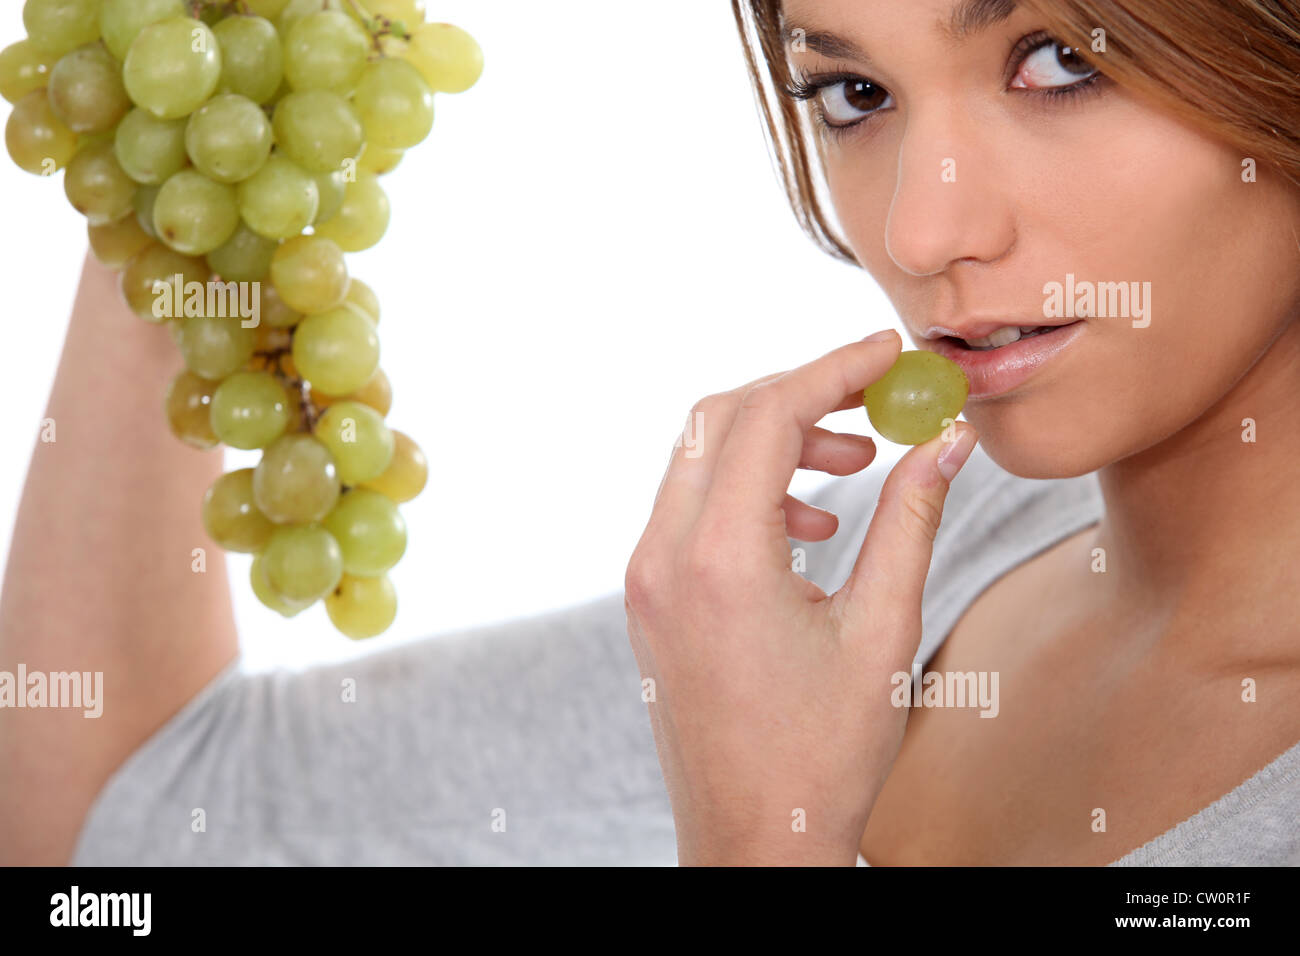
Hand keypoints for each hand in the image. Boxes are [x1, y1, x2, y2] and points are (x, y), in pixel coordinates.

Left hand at [624, 331, 978, 864]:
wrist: (754, 842)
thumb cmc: (822, 756)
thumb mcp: (882, 632)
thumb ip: (910, 520)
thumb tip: (945, 441)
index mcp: (719, 561)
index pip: (767, 416)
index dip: (833, 369)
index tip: (889, 352)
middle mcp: (663, 558)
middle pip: (719, 419)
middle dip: (801, 394)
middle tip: (876, 399)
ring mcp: (646, 578)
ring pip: (698, 458)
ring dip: (774, 440)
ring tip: (856, 464)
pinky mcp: (650, 599)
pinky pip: (690, 507)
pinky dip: (747, 488)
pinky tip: (811, 524)